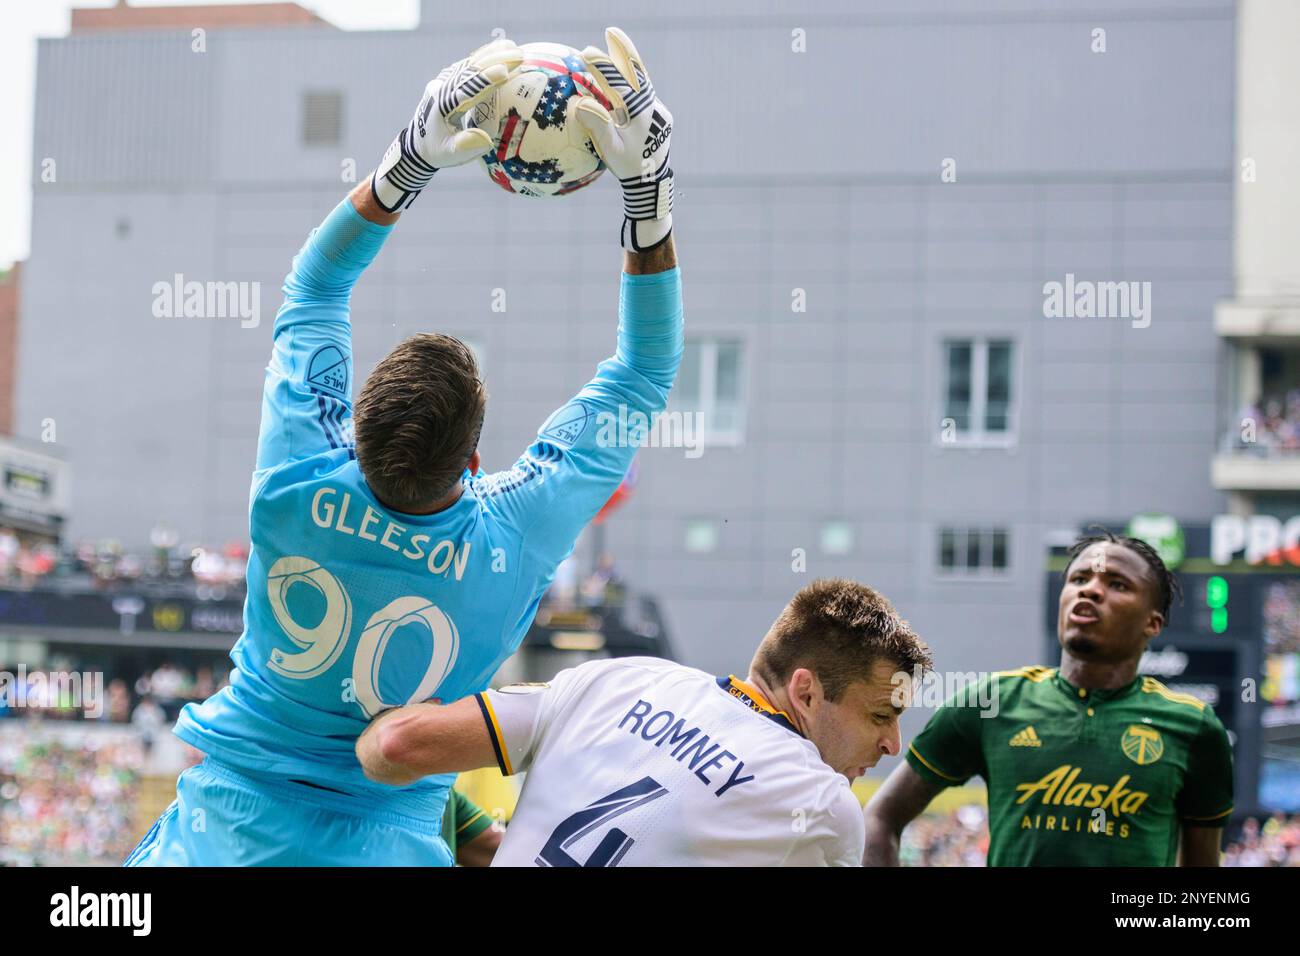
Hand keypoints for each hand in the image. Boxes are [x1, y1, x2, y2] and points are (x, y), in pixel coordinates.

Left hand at [372, 38, 523, 211]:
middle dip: (493, 61)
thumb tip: (485, 138)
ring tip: (512, 46)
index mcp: (441, 107)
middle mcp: (440, 89)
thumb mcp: (451, 155)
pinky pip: (466, 65)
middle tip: (518, 55)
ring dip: (489, 54)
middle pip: (468, 71)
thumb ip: (466, 145)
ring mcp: (442, 82)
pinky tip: (498, 50)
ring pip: (467, 64)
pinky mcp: (447, 80)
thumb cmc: (438, 152)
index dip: (485, 80)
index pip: (465, 90)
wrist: (417, 144)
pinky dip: (482, 57)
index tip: (504, 71)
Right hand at [574, 28, 673, 251]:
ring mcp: (657, 110)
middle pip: (638, 73)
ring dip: (627, 64)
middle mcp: (653, 107)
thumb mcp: (611, 150)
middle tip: (610, 32)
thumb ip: (598, 126)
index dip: (604, 67)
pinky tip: (617, 78)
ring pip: (641, 81)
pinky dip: (630, 81)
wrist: (652, 182)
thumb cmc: (629, 168)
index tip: (586, 52)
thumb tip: (579, 104)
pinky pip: (641, 93)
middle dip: (623, 52)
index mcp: (642, 113)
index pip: (621, 83)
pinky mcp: (656, 115)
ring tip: (613, 47)